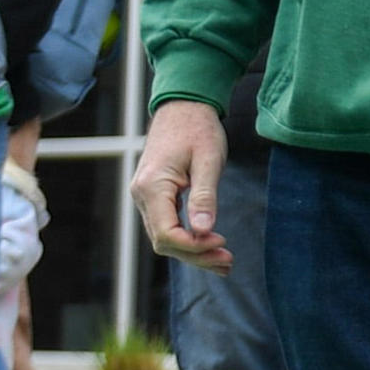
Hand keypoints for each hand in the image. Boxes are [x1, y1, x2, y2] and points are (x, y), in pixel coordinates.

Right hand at [131, 99, 232, 269]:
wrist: (183, 107)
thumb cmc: (198, 128)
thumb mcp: (209, 161)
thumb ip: (205, 197)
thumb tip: (202, 231)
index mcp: (152, 186)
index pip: (167, 234)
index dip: (195, 246)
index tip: (222, 242)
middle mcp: (140, 194)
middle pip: (164, 242)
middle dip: (196, 255)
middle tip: (229, 262)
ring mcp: (143, 196)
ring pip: (164, 238)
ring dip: (193, 252)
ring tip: (225, 261)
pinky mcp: (152, 196)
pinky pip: (166, 226)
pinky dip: (188, 240)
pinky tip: (211, 246)